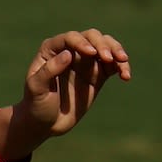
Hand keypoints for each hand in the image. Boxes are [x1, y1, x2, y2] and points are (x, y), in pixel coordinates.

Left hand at [0, 30, 129, 161]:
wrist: (44, 125)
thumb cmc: (36, 105)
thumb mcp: (36, 89)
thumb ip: (49, 71)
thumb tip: (68, 54)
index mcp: (52, 50)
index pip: (70, 38)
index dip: (82, 42)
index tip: (91, 53)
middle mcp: (71, 51)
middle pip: (92, 37)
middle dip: (102, 45)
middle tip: (109, 58)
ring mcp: (86, 62)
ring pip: (106, 46)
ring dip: (116, 51)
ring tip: (123, 62)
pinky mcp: (97, 75)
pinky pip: (113, 65)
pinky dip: (122, 67)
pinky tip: (126, 76)